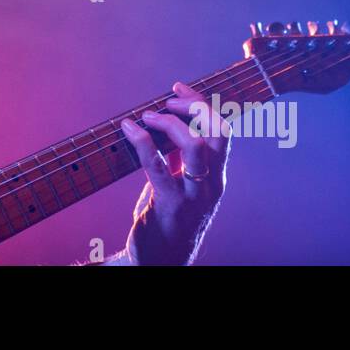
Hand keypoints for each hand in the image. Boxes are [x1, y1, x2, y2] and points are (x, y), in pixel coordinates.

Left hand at [119, 82, 230, 264]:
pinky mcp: (170, 206)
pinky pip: (158, 166)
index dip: (201, 103)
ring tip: (147, 115)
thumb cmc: (167, 222)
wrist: (160, 263)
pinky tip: (128, 129)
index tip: (178, 86)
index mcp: (216, 177)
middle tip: (167, 99)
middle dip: (194, 106)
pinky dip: (142, 141)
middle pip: (218, 132)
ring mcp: (194, 196)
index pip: (221, 130)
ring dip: (170, 122)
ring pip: (196, 146)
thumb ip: (180, 161)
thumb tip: (169, 127)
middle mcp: (212, 185)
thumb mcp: (180, 187)